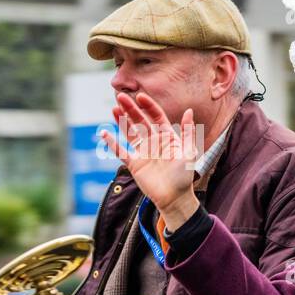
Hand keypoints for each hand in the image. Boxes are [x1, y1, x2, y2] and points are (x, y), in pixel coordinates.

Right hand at [99, 92, 200, 228]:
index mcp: (168, 138)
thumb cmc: (185, 176)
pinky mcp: (134, 164)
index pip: (157, 117)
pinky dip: (112, 143)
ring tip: (114, 108)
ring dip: (121, 121)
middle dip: (131, 109)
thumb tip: (189, 110)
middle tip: (121, 97)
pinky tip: (104, 133)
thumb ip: (188, 132)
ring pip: (130, 132)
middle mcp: (154, 142)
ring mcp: (143, 152)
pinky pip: (121, 151)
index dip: (149, 106)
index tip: (140, 97)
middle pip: (140, 122)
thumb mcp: (189, 151)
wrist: (175, 198)